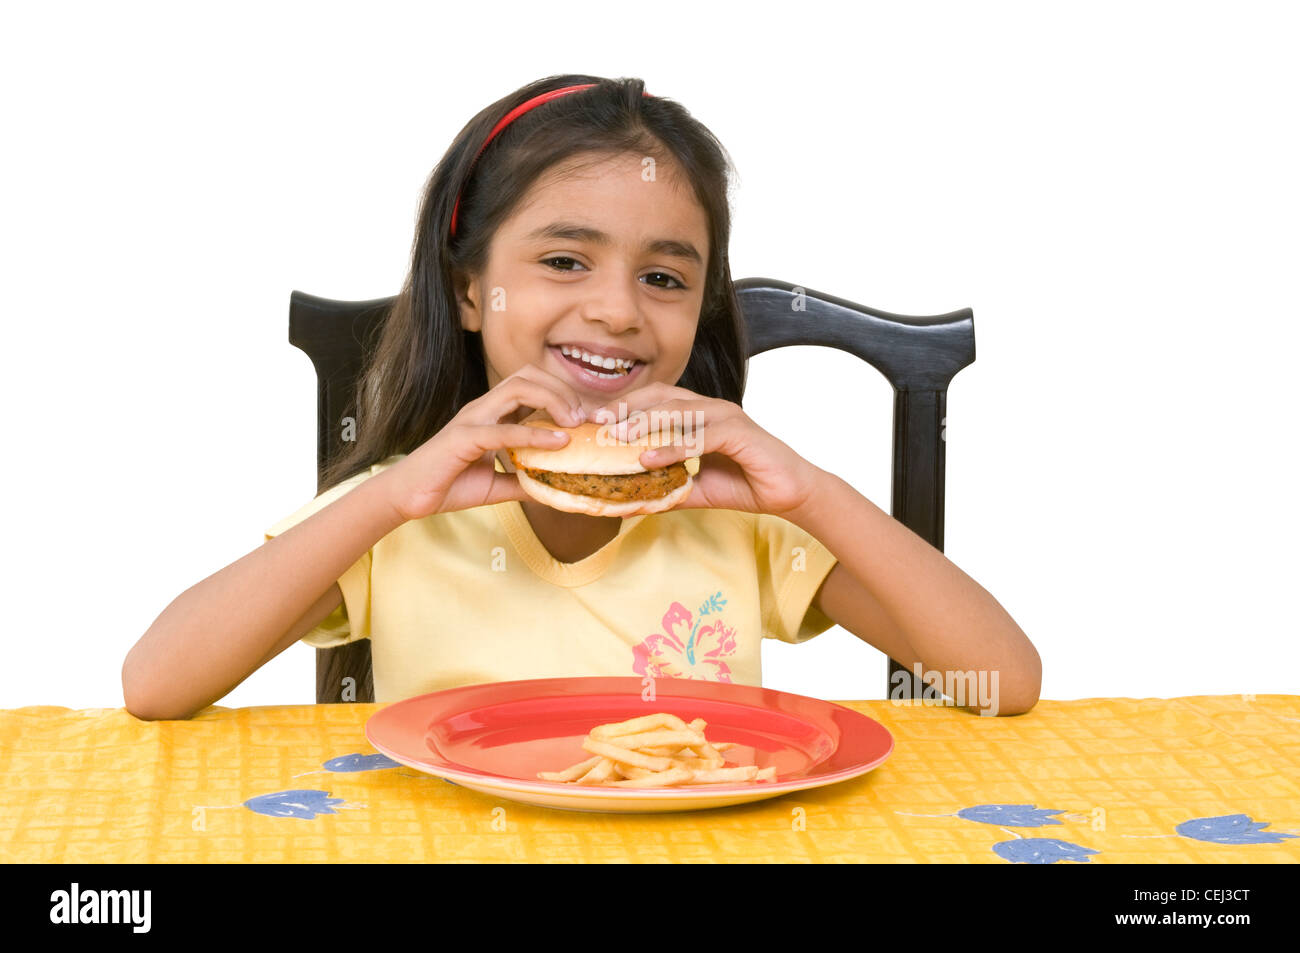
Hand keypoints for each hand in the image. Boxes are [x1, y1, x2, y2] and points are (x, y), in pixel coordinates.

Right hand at [382, 363, 588, 521]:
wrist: (408, 497)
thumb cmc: (448, 485)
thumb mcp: (497, 486)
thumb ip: (524, 482)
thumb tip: (556, 490)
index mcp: (492, 413)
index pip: (532, 385)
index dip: (563, 395)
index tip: (588, 419)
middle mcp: (484, 408)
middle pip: (529, 375)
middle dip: (563, 389)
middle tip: (585, 418)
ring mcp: (473, 419)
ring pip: (518, 388)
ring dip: (553, 400)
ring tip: (575, 424)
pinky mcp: (463, 438)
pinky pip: (503, 430)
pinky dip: (534, 435)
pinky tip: (558, 443)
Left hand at [591, 383, 823, 517]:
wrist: (790, 493)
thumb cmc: (745, 485)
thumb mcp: (696, 490)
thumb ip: (665, 491)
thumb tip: (628, 504)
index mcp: (699, 414)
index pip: (655, 399)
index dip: (625, 406)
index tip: (595, 420)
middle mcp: (711, 408)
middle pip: (662, 396)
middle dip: (628, 407)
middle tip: (598, 423)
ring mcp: (726, 417)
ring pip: (680, 411)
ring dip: (646, 423)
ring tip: (618, 437)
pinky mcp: (740, 433)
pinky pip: (701, 436)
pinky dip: (674, 447)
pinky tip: (650, 459)